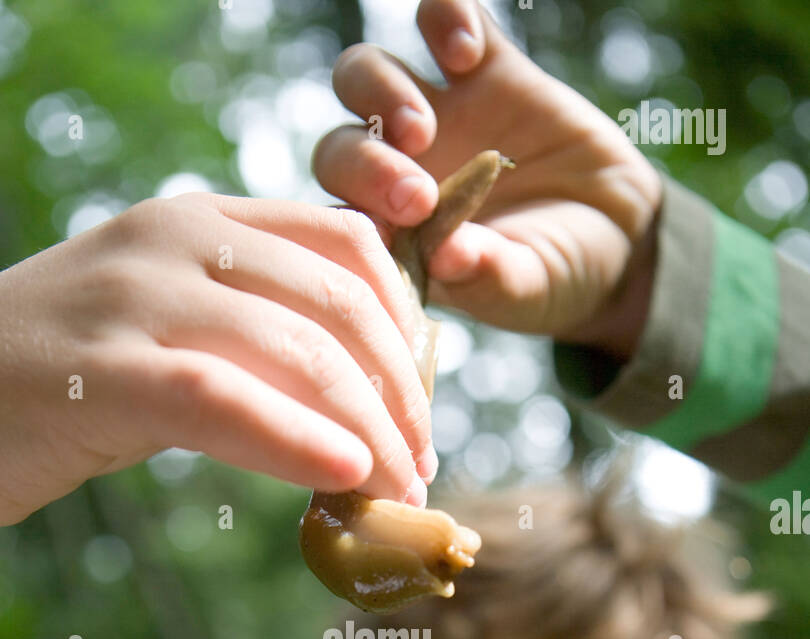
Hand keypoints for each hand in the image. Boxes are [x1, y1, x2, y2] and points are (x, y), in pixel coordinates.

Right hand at [0, 193, 435, 540]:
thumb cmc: (60, 383)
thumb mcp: (164, 331)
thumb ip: (249, 339)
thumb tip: (356, 404)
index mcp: (197, 221)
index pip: (346, 244)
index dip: (409, 325)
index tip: (422, 402)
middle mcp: (172, 240)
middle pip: (340, 301)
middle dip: (403, 393)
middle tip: (421, 465)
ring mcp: (134, 298)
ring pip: (300, 351)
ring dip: (371, 432)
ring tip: (397, 493)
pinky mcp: (101, 372)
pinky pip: (227, 401)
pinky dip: (300, 442)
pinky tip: (346, 479)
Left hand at [313, 0, 662, 354]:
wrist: (619, 233)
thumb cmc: (556, 277)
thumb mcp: (528, 289)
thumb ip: (487, 275)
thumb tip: (448, 256)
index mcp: (396, 235)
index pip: (342, 218)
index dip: (353, 218)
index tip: (390, 234)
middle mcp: (402, 171)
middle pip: (343, 146)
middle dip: (366, 167)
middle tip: (416, 196)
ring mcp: (440, 113)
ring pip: (368, 75)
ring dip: (382, 93)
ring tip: (424, 128)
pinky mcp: (486, 68)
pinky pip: (443, 18)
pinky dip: (443, 16)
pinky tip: (463, 52)